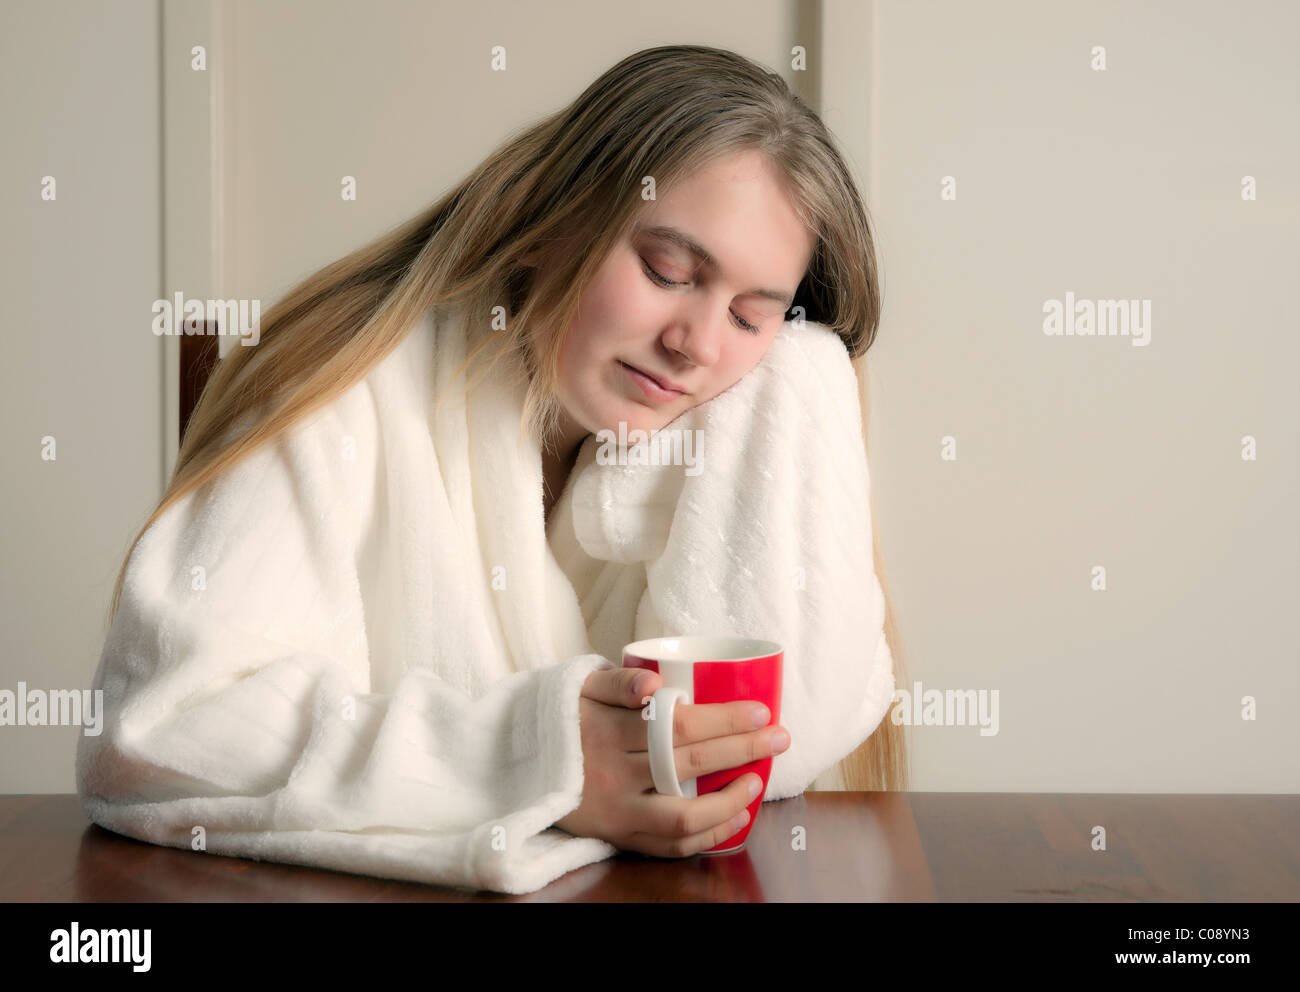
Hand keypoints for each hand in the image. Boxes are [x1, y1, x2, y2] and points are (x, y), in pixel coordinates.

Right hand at [555, 665, 790, 856]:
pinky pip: (669, 846)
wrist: (515, 765)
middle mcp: (611, 774)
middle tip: (779, 737)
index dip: (724, 720)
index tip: (760, 711)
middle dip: (742, 750)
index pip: (677, 725)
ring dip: (729, 801)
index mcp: (605, 730)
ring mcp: (616, 811)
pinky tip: (735, 817)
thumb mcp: (580, 687)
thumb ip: (617, 679)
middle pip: (688, 765)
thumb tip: (655, 680)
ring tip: (758, 781)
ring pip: (682, 817)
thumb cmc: (563, 718)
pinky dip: (707, 836)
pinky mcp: (617, 836)